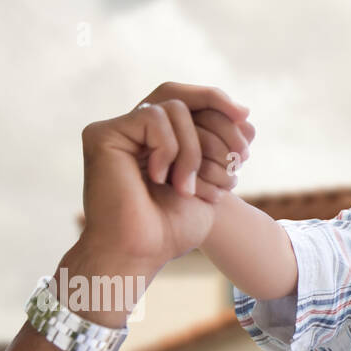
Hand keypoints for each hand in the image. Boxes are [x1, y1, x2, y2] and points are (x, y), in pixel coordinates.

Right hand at [78, 83, 251, 272]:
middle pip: (181, 97)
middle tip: (238, 157)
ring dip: (193, 150)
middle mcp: (134, 133)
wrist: (140, 252)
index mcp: (155, 143)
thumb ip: (222, 151)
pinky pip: (154, 117)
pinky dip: (169, 148)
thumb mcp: (208, 186)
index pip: (189, 105)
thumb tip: (247, 119)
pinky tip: (161, 178)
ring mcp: (117, 131)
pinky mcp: (103, 134)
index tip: (248, 130)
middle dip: (218, 119)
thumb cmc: (169, 231)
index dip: (218, 106)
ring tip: (186, 187)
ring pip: (173, 108)